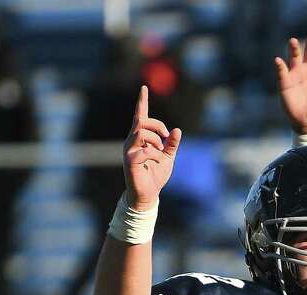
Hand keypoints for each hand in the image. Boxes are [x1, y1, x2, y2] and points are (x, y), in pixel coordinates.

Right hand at [123, 85, 180, 210]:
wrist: (148, 195)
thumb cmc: (155, 176)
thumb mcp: (168, 157)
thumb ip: (171, 145)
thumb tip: (177, 130)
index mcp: (140, 139)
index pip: (140, 116)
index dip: (142, 102)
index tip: (144, 88)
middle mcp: (131, 142)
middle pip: (142, 122)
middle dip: (158, 125)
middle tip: (167, 137)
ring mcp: (128, 150)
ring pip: (141, 133)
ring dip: (156, 140)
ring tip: (161, 150)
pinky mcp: (129, 161)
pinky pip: (145, 151)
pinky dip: (156, 155)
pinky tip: (158, 161)